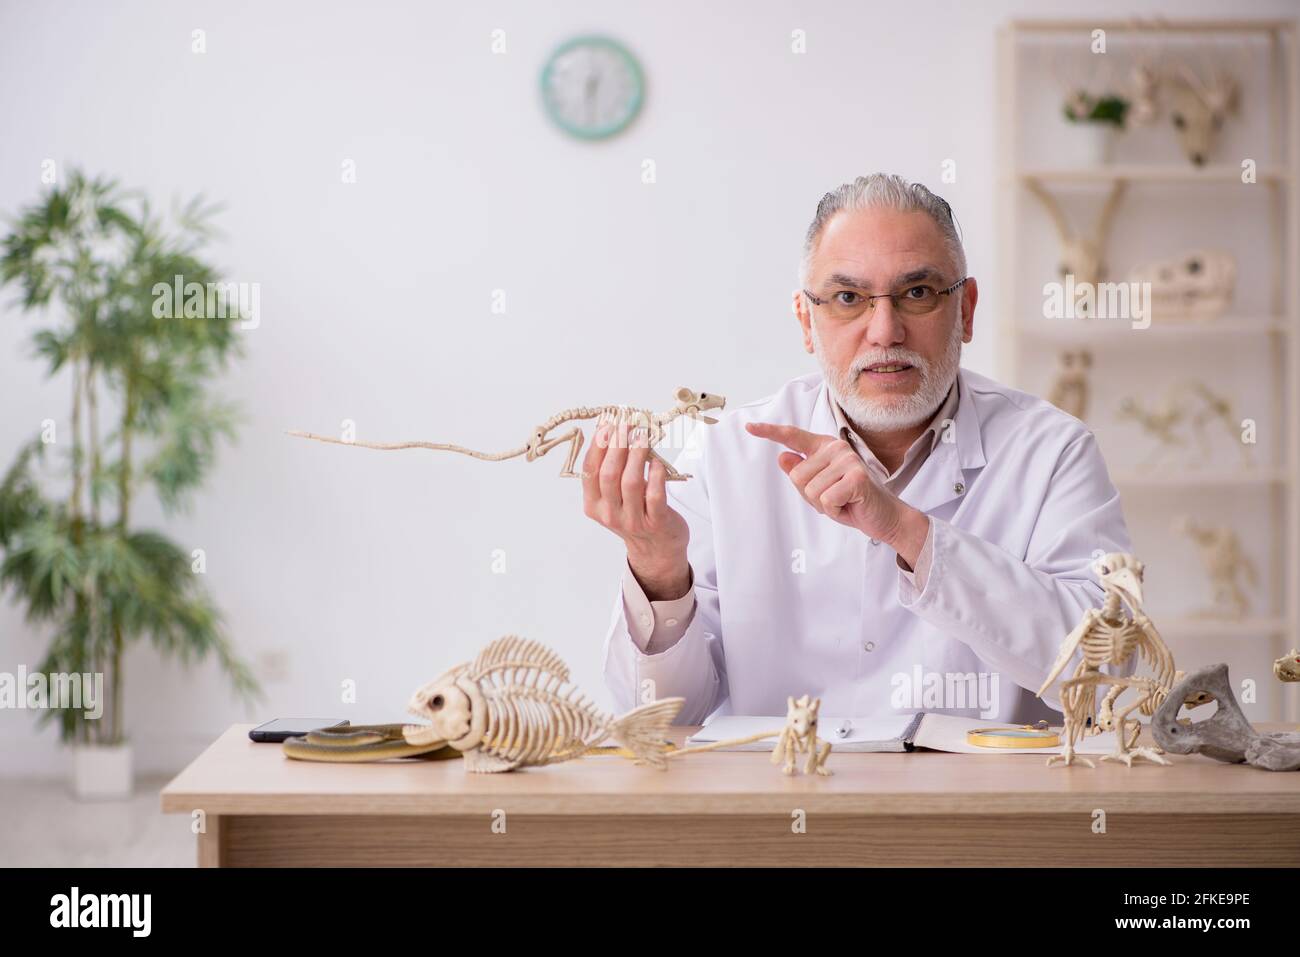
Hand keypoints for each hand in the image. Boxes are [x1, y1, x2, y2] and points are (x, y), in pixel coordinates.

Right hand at [581, 419, 690, 599]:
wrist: (656, 549)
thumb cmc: (635, 514)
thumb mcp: (613, 497)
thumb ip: (610, 471)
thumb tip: (614, 430)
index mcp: (593, 505)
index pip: (589, 471)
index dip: (597, 445)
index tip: (607, 424)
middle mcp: (609, 514)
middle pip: (609, 474)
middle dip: (617, 446)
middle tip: (627, 425)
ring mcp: (632, 521)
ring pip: (630, 483)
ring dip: (636, 455)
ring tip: (642, 435)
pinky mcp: (655, 523)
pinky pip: (655, 495)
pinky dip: (655, 475)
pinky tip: (657, 461)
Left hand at [745, 421, 927, 565]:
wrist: (883, 517)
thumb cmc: (850, 501)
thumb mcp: (819, 490)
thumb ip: (801, 473)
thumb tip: (782, 457)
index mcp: (825, 448)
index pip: (793, 437)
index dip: (769, 432)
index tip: (749, 427)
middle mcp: (836, 448)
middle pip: (797, 477)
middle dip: (811, 497)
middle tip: (834, 498)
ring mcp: (847, 460)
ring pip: (810, 491)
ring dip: (824, 506)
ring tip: (843, 501)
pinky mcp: (856, 476)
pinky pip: (826, 500)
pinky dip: (835, 511)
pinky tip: (850, 505)